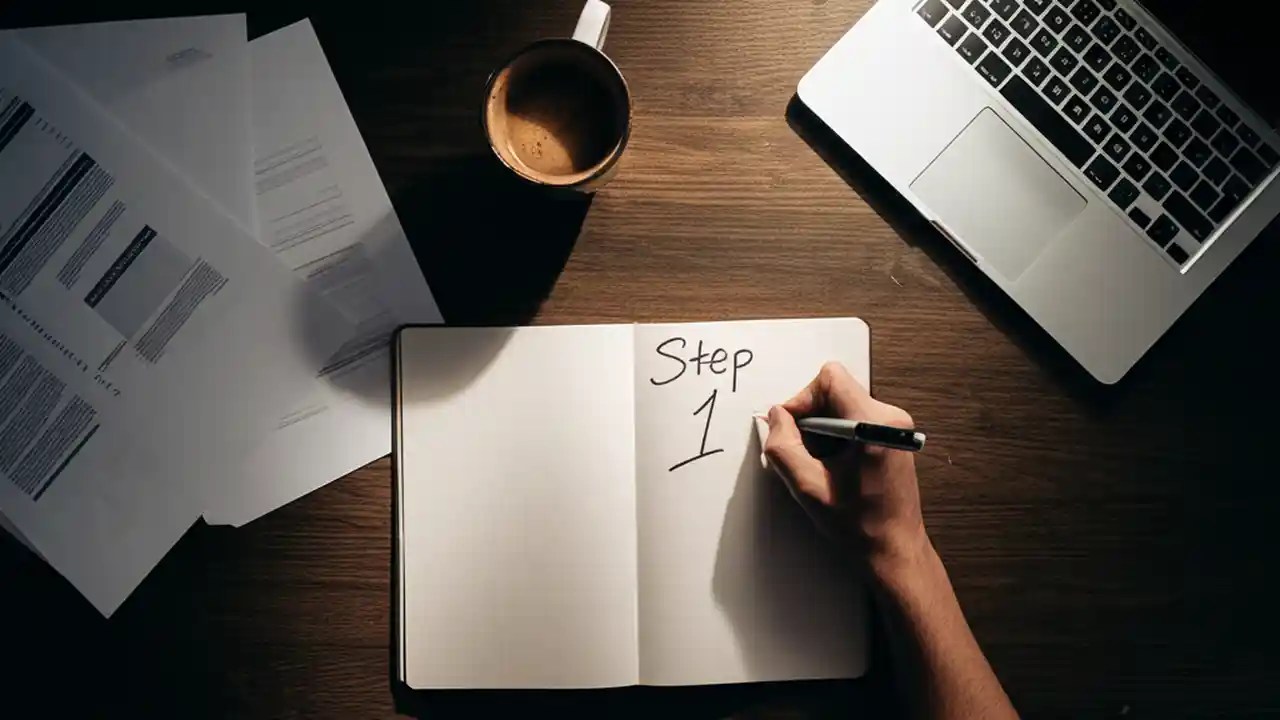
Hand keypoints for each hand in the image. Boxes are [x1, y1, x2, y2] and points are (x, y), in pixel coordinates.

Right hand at [764, 362, 928, 585]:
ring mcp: (895, 426)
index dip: (803, 398)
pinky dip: (836, 436)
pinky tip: (835, 467)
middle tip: (805, 454)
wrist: (894, 549)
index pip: (830, 378)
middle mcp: (890, 417)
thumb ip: (783, 446)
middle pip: (835, 390)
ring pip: (842, 405)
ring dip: (822, 430)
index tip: (791, 427)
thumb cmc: (859, 525)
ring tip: (822, 466)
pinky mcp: (893, 436)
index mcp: (872, 424)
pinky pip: (854, 419)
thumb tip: (776, 416)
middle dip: (811, 418)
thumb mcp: (807, 487)